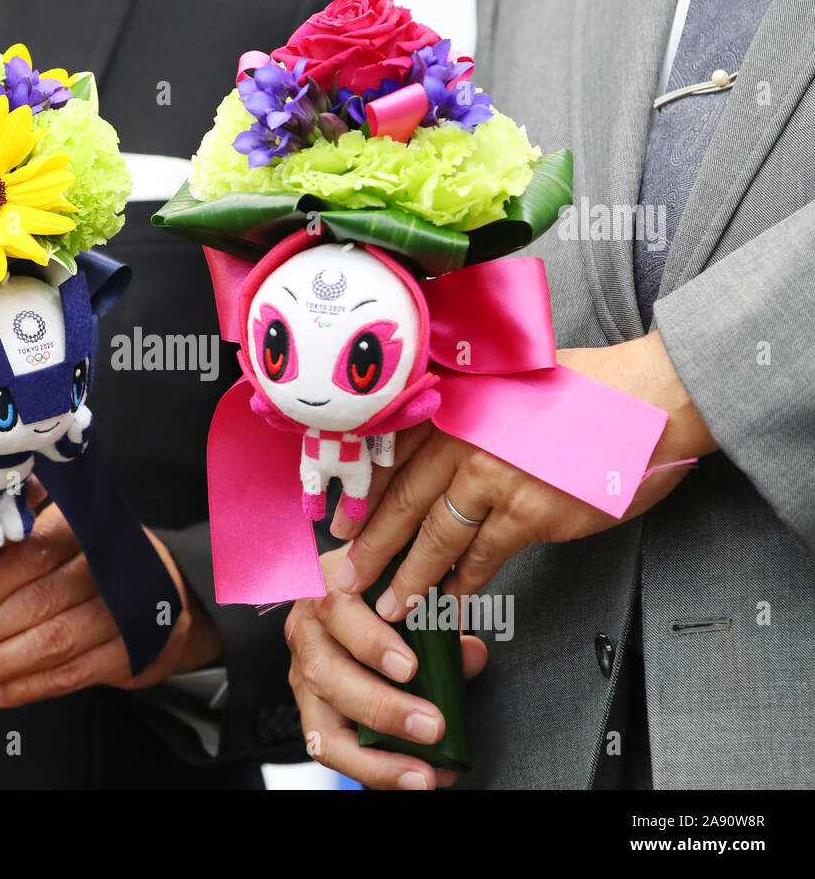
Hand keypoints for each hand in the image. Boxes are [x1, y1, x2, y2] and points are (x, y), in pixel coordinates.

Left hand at [0, 503, 221, 706]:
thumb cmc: (89, 567)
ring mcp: (125, 610)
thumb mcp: (46, 547)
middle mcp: (108, 563)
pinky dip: (24, 688)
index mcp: (83, 525)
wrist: (169, 597)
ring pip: (54, 641)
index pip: (36, 549)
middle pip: (41, 600)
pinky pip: (69, 675)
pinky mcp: (131, 652)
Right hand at [287, 547, 486, 788]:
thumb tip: (472, 655)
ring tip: (424, 775)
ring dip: (375, 760)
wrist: (352, 593)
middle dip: (381, 708)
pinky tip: (414, 779)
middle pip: (325, 675)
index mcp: (327, 587)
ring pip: (320, 728)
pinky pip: (331, 752)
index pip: (336, 611)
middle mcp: (305, 632)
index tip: (412, 669)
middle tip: (433, 727)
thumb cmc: (385, 587)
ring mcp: (301, 675)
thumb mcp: (411, 590)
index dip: (370, 642)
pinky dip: (375, 771)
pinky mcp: (310, 711)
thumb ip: (439, 620)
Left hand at [330, 332, 719, 618]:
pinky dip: (462, 582)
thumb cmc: (583, 391)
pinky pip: (481, 556)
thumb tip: (424, 445)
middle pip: (400, 500)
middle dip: (368, 545)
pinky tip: (448, 599)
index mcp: (453, 404)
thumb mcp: (507, 384)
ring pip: (434, 537)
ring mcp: (492, 477)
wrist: (649, 402)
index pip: (389, 455)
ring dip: (408, 577)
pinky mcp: (528, 513)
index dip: (360, 495)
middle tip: (343, 577)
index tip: (338, 525)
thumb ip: (463, 411)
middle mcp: (462, 438)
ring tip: (389, 604)